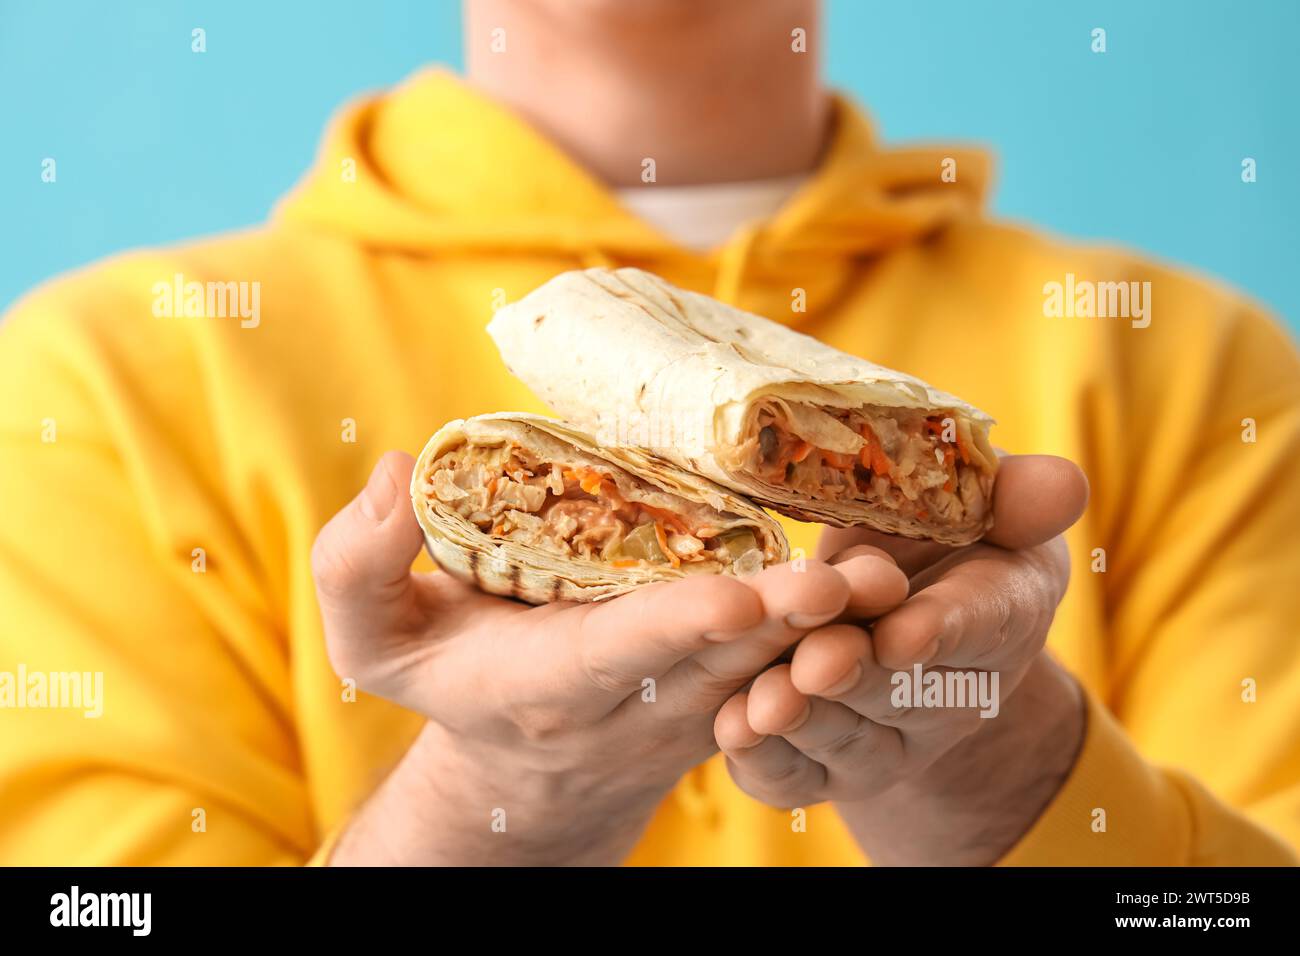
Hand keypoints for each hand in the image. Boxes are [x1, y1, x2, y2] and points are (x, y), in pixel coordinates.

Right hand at [311, 451, 909, 864]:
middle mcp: (641, 701)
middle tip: (851, 579)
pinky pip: (792, 659)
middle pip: (725, 660)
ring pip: (776, 664)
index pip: (623, 652)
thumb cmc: (456, 679)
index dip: (682, 623)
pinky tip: (886, 573)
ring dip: (834, 629)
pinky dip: (838, 628)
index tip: (738, 592)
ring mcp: (698, 701)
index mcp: (555, 683)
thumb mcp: (374, 642)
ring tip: (889, 574)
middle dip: (788, 624)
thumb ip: (358, 564)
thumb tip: (395, 470)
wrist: (530, 765)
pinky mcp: (732, 687)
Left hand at [713, 455, 1088, 864]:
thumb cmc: (944, 537)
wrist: (898, 603)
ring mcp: (888, 735)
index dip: (944, 632)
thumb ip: (1017, 496)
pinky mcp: (826, 760)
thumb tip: (1066, 481)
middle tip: (818, 661)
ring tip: (767, 701)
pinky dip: (765, 761)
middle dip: (860, 679)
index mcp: (999, 613)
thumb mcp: (985, 504)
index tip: (905, 633)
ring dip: (807, 722)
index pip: (981, 626)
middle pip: (905, 692)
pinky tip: (734, 734)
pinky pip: (797, 776)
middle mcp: (949, 692)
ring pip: (849, 741)